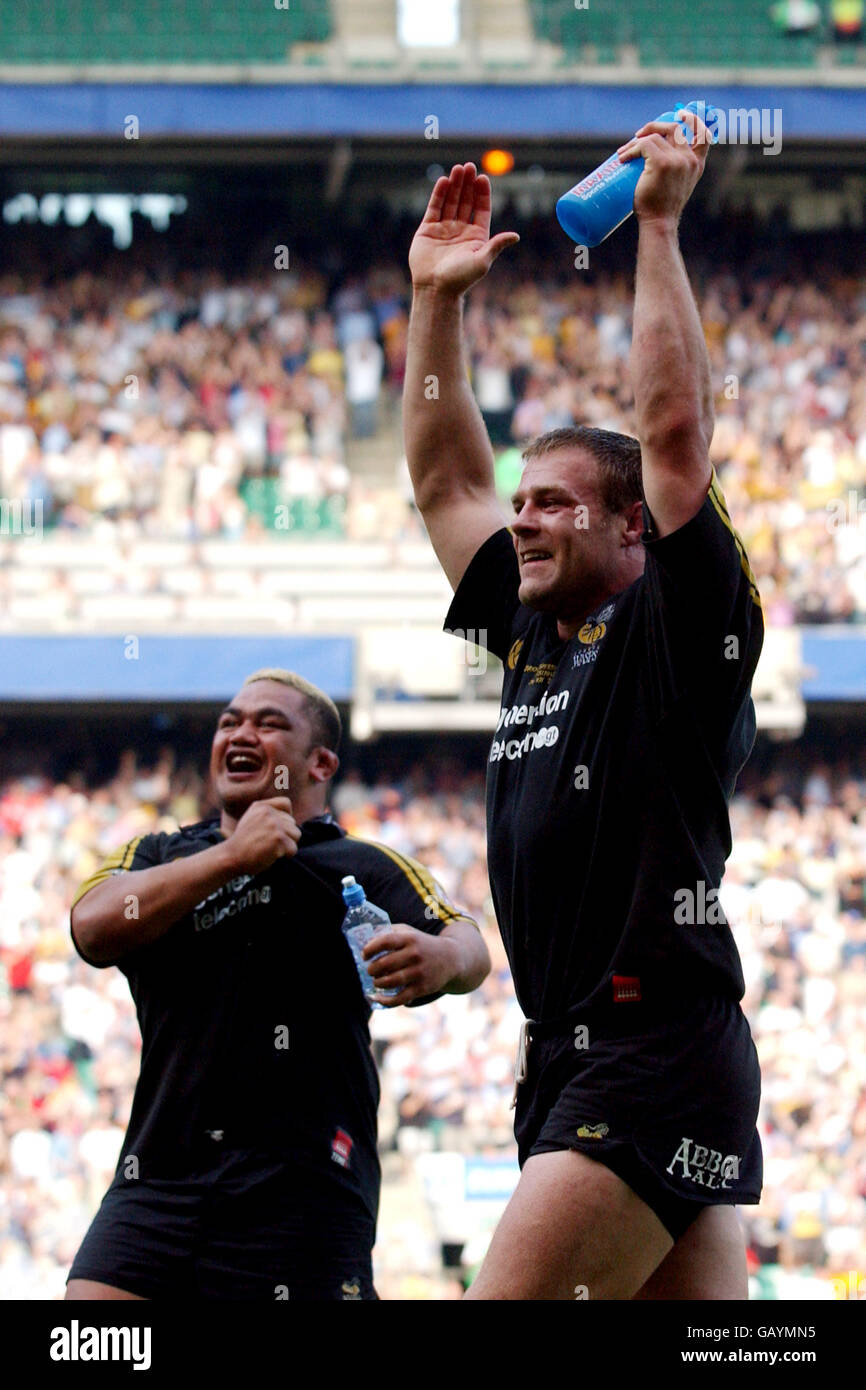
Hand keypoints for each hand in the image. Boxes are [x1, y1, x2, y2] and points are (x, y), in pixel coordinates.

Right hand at [222, 796, 300, 875]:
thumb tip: (291, 818)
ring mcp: (274, 825)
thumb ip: (268, 815)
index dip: (286, 817)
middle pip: (293, 822)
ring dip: (287, 845)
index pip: (286, 803)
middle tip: (268, 843)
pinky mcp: (279, 839)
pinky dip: (286, 855)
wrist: (231, 857)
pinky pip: (293, 848)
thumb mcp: (251, 820)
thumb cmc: (243, 843)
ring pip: (296, 834)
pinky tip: (272, 855)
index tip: (278, 828)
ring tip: (271, 848)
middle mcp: (268, 813)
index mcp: (261, 806)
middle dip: (285, 835)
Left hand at [362, 925, 460, 1006]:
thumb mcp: (410, 932)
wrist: (452, 959)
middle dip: (372, 969)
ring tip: (376, 981)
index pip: (385, 941)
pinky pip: (400, 998)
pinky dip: (385, 1001)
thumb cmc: (423, 945)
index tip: (364, 955)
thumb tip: (366, 940)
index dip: (370, 949)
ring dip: (377, 983)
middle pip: (384, 964)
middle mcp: (415, 955)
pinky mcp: (423, 988)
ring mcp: (419, 972)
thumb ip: (390, 932)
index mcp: (410, 939)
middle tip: (370, 970)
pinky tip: (377, 998)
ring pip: (390, 981)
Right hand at [408, 162, 518, 295]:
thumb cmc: (461, 279)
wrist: (435, 290)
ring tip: (458, 169)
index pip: (481, 209)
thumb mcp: (482, 261)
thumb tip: (516, 236)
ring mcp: (444, 228)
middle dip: (468, 184)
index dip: (482, 194)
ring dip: (454, 185)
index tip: (483, 178)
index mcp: (476, 236)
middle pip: (466, 201)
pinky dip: (439, 194)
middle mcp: (461, 230)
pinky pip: (435, 207)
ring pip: (451, 201)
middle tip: (470, 166)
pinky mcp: (427, 229)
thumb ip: (497, 245)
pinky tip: (444, 181)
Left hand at [617, 106, 711, 226]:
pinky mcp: (661, 162)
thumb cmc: (662, 208)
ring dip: (636, 141)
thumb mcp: (676, 185)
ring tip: (625, 152)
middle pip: (675, 128)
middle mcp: (690, 160)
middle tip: (639, 134)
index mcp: (697, 165)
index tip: (680, 114)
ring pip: (655, 136)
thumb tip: (655, 155)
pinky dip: (631, 150)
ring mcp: (676, 160)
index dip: (694, 120)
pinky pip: (644, 145)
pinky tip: (623, 158)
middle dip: (655, 126)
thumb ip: (676, 169)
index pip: (704, 135)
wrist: (659, 223)